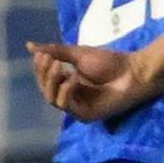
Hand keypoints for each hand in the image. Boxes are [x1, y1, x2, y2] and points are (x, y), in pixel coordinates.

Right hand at [29, 38, 163, 123]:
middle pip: (46, 91)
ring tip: (59, 66)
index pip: (46, 80)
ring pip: (53, 100)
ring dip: (52, 82)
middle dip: (44, 75)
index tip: (40, 54)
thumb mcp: (78, 54)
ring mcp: (79, 108)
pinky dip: (66, 91)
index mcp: (68, 84)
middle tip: (47, 59)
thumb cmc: (111, 62)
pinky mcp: (87, 116)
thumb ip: (56, 51)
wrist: (134, 71)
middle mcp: (71, 98)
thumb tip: (29, 46)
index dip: (40, 69)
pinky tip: (72, 79)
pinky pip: (67, 107)